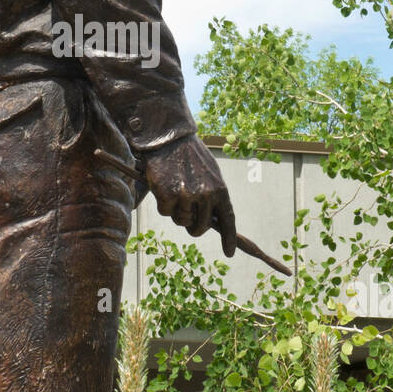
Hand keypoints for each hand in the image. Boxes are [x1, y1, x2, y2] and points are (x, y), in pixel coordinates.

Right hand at [141, 135, 236, 256]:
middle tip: (186, 212)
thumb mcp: (210, 174)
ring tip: (174, 189)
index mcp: (220, 190)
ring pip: (181, 221)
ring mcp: (187, 197)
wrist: (170, 138)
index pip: (228, 221)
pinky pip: (166, 212)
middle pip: (200, 228)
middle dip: (192, 225)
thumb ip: (214, 196)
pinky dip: (163, 203)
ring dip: (176, 211)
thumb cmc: (190, 156)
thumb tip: (215, 220)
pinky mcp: (169, 196)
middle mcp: (206, 196)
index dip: (229, 239)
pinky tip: (164, 185)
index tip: (229, 253)